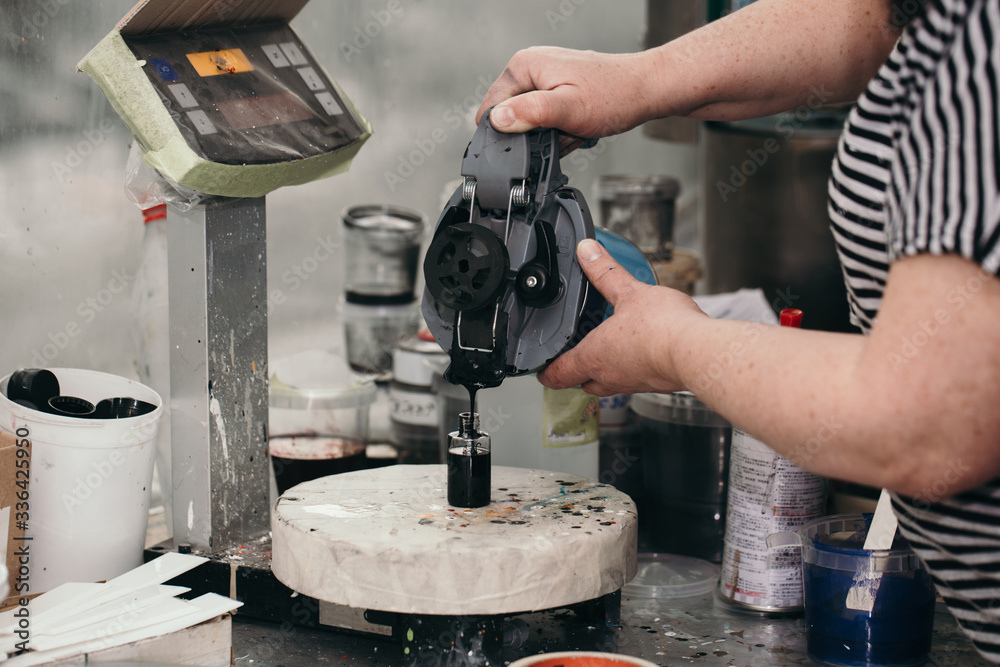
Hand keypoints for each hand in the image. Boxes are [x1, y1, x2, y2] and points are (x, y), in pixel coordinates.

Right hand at [475, 47, 657, 149]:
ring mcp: (544, 76)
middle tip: (563, 131)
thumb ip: (528, 113)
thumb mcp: (566, 110)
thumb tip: (496, 120)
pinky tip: (578, 126)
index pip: (490, 109)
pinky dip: (561, 128)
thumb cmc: (613, 96)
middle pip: (512, 117)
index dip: (509, 132)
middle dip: (535, 134)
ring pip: (531, 122)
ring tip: (574, 128)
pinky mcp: (557, 87)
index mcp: (523, 66)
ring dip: (551, 134)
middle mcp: (530, 66)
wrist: (644, 91)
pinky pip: (547, 118)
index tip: (536, 137)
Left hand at [538, 239, 705, 395]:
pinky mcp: (656, 384)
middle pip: (582, 382)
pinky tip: (645, 350)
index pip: (557, 375)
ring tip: (611, 348)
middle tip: (576, 355)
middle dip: (576, 371)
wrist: (698, 352)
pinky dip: (633, 368)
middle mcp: (610, 376)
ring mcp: (633, 383)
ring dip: (606, 370)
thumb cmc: (662, 329)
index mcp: (593, 357)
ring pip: (610, 383)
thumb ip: (605, 272)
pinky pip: (636, 380)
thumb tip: (588, 253)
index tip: (542, 370)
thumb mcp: (629, 291)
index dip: (546, 372)